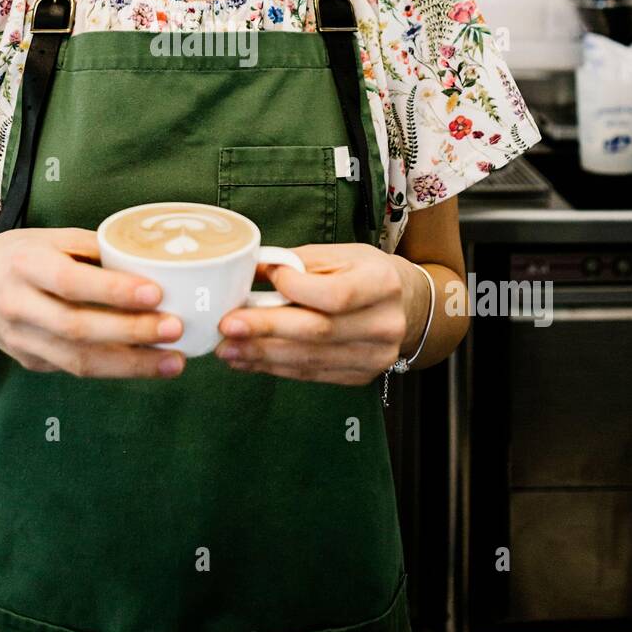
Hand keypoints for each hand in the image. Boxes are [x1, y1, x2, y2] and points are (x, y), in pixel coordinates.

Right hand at [0, 227, 185, 379]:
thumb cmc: (14, 256)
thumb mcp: (45, 238)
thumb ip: (90, 247)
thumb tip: (144, 257)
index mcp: (25, 265)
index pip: (70, 282)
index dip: (113, 290)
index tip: (155, 292)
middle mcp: (19, 306)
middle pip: (77, 327)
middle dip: (131, 332)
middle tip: (175, 329)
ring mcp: (23, 340)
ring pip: (78, 361)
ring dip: (131, 365)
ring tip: (174, 362)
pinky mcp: (30, 362)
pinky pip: (76, 369)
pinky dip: (114, 369)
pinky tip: (147, 365)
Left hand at [213, 243, 412, 384]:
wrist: (405, 306)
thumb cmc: (364, 273)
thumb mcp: (338, 255)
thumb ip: (295, 262)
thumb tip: (246, 270)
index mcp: (382, 283)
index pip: (336, 294)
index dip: (297, 287)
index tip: (266, 278)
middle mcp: (384, 324)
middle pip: (319, 330)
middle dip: (266, 330)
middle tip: (227, 326)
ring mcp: (374, 356)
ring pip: (310, 358)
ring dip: (262, 354)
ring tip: (227, 348)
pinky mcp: (359, 376)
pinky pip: (310, 374)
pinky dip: (274, 367)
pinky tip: (247, 360)